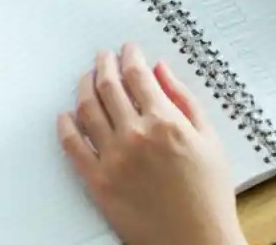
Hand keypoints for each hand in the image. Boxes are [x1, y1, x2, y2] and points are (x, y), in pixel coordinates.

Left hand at [57, 43, 245, 244]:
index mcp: (166, 122)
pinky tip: (66, 115)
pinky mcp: (98, 182)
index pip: (138, 75)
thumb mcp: (210, 140)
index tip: (128, 50)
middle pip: (109, 86)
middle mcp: (136, 136)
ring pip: (87, 109)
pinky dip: (66, 125)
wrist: (196, 242)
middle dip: (104, 64)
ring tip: (86, 78)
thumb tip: (161, 71)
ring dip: (84, 87)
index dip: (130, 56)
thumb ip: (184, 100)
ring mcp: (113, 158)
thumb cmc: (209, 196)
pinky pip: (72, 146)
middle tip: (103, 57)